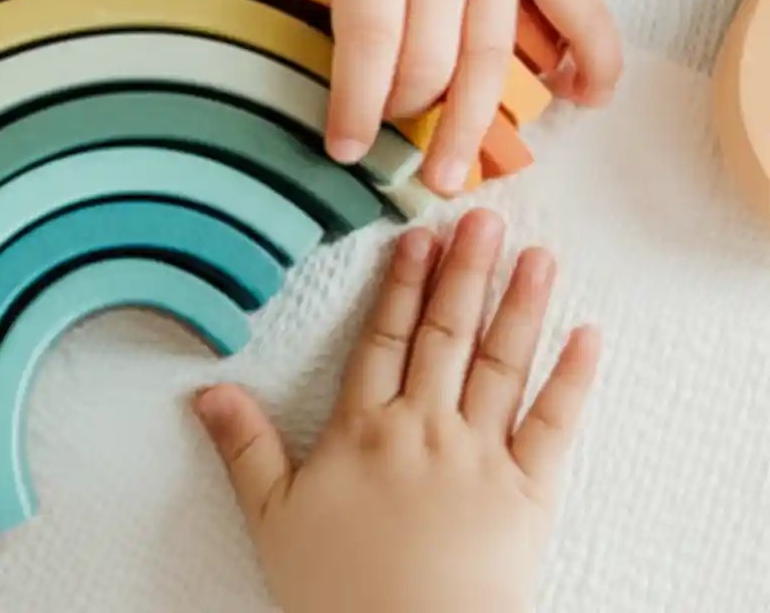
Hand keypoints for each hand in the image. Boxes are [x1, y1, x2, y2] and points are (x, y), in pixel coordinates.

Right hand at [194, 209, 599, 612]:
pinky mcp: (528, 489)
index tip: (418, 238)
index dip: (402, 285)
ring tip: (536, 253)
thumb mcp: (273, 517)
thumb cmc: (340, 589)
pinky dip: (572, 379)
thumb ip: (245, 447)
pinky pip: (554, 423)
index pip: (384, 339)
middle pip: (445, 335)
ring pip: (502, 363)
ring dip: (519, 305)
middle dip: (465, 272)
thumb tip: (207, 391)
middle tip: (483, 219)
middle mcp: (426, 427)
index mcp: (365, 429)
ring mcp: (481, 454)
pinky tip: (586, 335)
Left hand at [215, 0, 622, 192]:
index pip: (366, 42)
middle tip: (386, 147)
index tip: (342, 150)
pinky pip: (581, 3)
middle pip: (427, 60)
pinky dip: (596, 52)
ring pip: (492, 54)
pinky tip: (587, 99)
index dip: (354, 104)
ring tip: (455, 179)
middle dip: (404, 115)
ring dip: (476, 124)